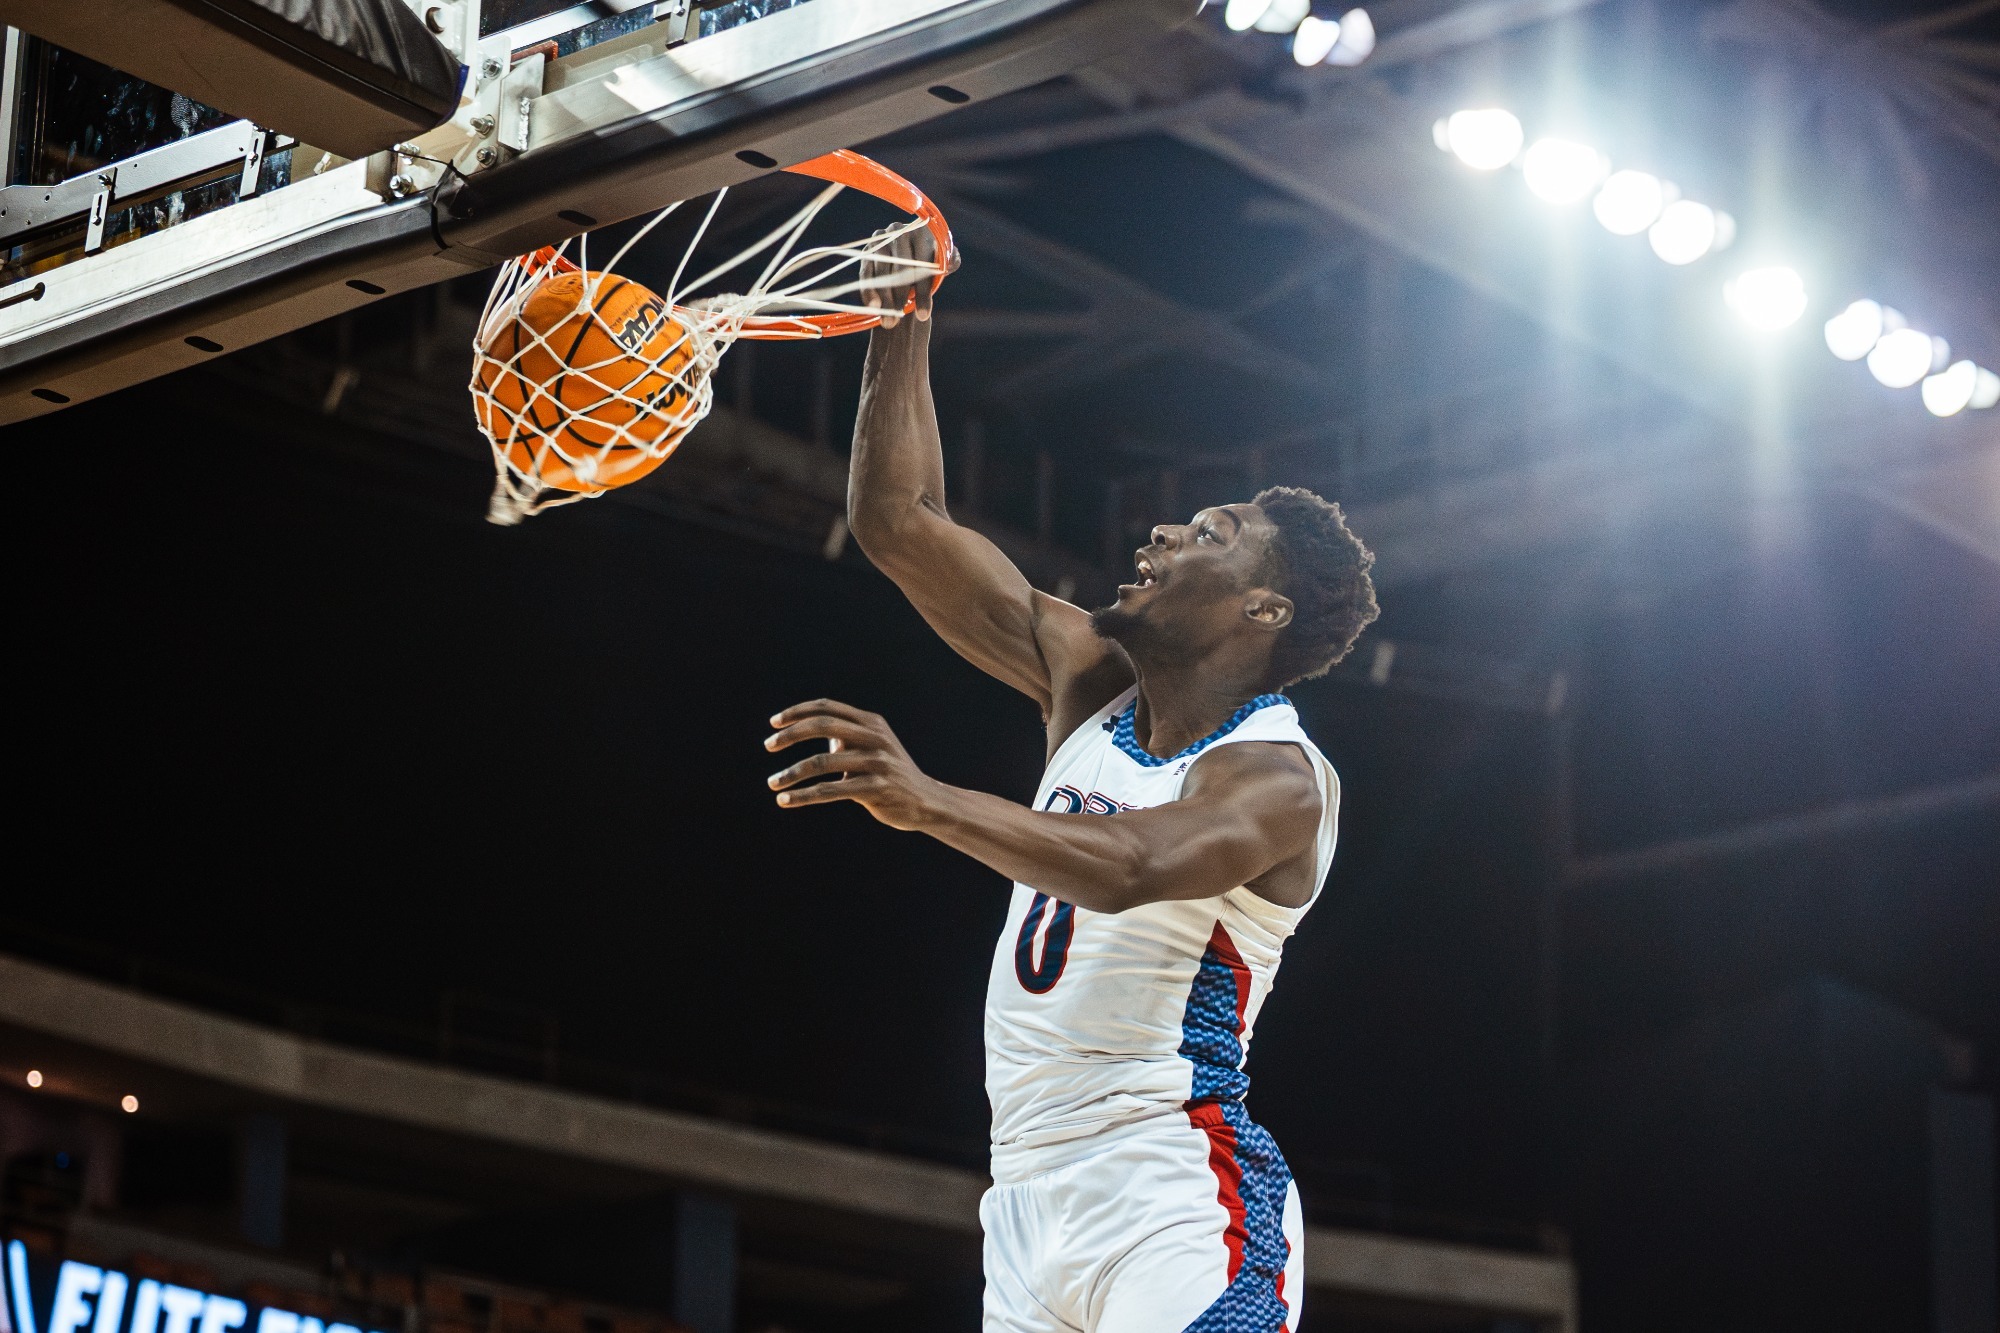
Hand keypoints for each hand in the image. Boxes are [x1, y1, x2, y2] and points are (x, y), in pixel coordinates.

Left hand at [765, 698, 941, 829]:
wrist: (927, 801)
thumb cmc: (891, 774)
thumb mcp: (871, 747)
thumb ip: (843, 736)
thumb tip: (807, 727)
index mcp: (871, 723)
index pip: (826, 708)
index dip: (797, 712)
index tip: (774, 723)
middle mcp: (874, 737)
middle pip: (822, 725)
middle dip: (790, 735)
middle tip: (768, 745)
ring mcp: (877, 762)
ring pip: (821, 763)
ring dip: (791, 773)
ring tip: (772, 783)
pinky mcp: (875, 788)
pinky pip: (830, 790)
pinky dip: (803, 795)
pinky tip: (785, 801)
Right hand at [860, 223, 959, 326]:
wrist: (909, 244)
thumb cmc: (929, 256)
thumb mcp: (942, 257)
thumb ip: (950, 261)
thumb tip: (950, 265)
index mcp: (921, 232)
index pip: (922, 266)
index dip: (923, 293)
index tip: (923, 316)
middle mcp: (899, 232)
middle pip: (900, 269)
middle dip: (899, 298)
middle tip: (898, 322)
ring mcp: (881, 240)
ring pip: (882, 272)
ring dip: (884, 299)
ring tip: (888, 321)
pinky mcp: (867, 250)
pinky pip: (866, 272)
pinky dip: (868, 291)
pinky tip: (873, 308)